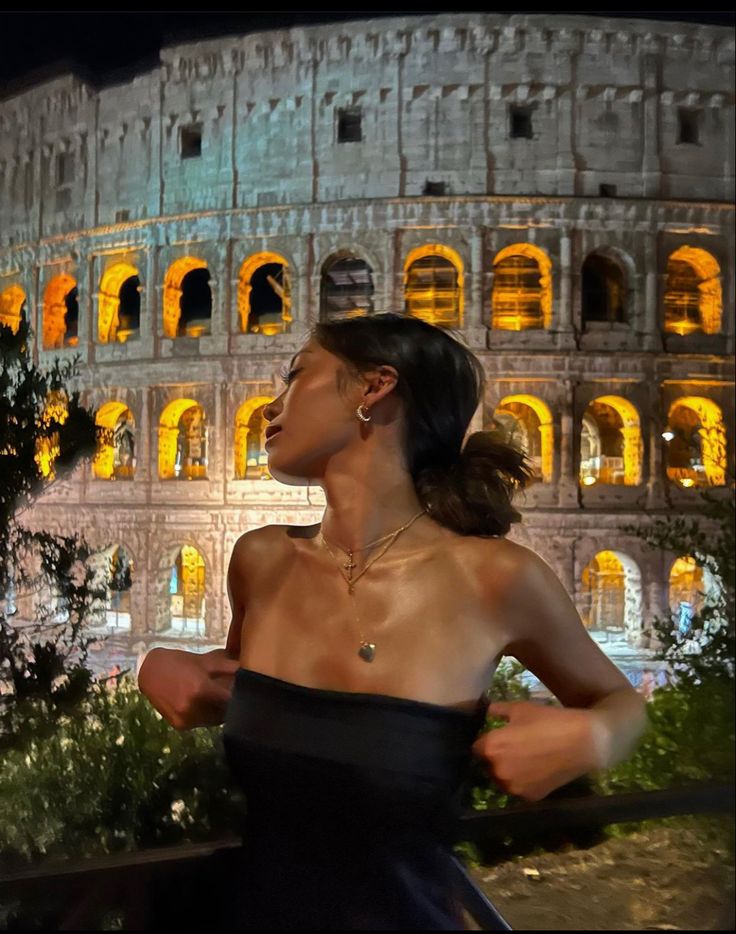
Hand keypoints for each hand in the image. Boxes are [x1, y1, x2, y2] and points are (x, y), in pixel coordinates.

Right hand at [138, 648, 240, 730]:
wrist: (149, 671)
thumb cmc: (180, 662)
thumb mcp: (206, 661)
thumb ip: (229, 667)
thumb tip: (249, 669)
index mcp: (201, 690)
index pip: (231, 701)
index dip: (242, 698)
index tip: (249, 692)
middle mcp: (193, 709)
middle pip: (224, 713)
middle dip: (231, 705)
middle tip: (234, 694)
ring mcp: (185, 720)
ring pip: (214, 721)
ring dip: (219, 712)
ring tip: (219, 698)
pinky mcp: (180, 726)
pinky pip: (201, 723)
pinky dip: (206, 715)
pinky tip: (206, 703)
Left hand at [470, 700, 602, 801]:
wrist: (583, 742)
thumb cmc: (549, 720)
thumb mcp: (521, 709)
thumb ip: (498, 710)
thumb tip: (487, 710)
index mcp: (492, 748)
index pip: (476, 747)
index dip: (486, 741)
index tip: (496, 737)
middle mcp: (498, 771)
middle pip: (488, 765)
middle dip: (495, 757)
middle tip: (513, 746)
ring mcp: (514, 787)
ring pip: (502, 779)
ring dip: (508, 770)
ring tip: (525, 758)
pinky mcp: (530, 797)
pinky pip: (519, 787)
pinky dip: (524, 780)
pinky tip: (537, 769)